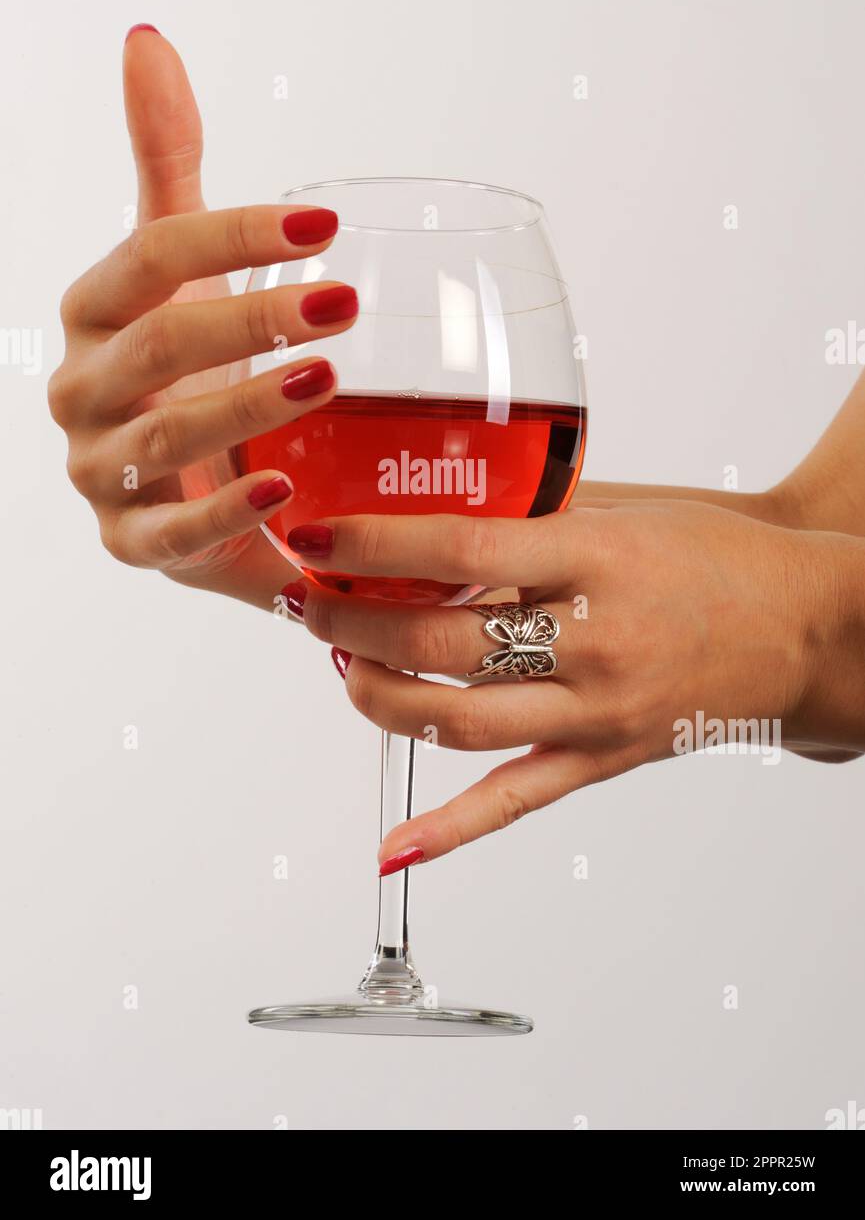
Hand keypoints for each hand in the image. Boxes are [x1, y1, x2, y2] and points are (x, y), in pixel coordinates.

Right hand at [48, 26, 356, 608]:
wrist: (184, 474)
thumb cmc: (186, 357)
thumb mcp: (177, 261)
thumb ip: (166, 160)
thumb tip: (146, 38)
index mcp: (94, 312)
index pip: (149, 257)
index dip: (228, 234)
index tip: (320, 223)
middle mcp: (83, 388)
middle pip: (157, 345)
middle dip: (249, 320)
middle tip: (340, 303)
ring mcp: (102, 470)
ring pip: (163, 435)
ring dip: (245, 408)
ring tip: (325, 380)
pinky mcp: (132, 541)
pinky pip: (172, 531)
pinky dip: (228, 514)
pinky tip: (287, 492)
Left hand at [284, 499, 859, 868]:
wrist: (806, 628)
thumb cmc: (720, 557)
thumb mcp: (629, 513)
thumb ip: (536, 517)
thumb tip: (438, 514)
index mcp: (598, 559)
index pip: (460, 552)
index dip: (374, 547)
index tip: (315, 535)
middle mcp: (593, 639)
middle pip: (441, 645)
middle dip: (354, 625)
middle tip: (313, 604)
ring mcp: (598, 709)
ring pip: (457, 724)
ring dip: (378, 699)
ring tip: (343, 669)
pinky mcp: (605, 759)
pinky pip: (516, 801)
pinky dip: (449, 830)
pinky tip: (392, 849)